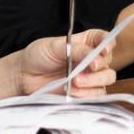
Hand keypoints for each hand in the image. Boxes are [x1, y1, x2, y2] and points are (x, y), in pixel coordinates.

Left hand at [0, 29, 115, 102]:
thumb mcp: (53, 47)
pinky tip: (74, 92)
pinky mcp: (86, 92)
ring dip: (94, 80)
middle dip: (100, 65)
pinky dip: (88, 93)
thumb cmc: (38, 56)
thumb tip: (93, 55)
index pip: (103, 38)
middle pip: (108, 60)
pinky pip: (97, 94)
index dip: (108, 42)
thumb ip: (75, 49)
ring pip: (107, 78)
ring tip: (75, 81)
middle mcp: (90, 59)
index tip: (104, 48)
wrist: (24, 76)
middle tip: (89, 67)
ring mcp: (90, 76)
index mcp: (85, 42)